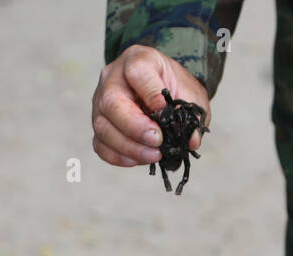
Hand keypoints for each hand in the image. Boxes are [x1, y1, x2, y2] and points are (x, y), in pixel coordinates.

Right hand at [91, 44, 210, 167]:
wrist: (161, 89)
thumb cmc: (172, 88)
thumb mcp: (190, 93)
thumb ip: (192, 113)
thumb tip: (191, 140)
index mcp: (137, 59)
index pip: (136, 71)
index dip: (150, 93)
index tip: (165, 111)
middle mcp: (112, 78)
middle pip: (112, 102)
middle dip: (135, 127)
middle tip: (157, 141)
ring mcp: (100, 102)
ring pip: (103, 127)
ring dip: (129, 147)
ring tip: (154, 155)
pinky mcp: (99, 124)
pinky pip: (100, 144)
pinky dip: (118, 156)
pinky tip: (138, 160)